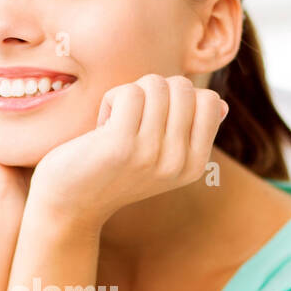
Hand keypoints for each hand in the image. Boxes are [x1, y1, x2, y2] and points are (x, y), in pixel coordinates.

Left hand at [27, 74, 227, 228]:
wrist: (69, 205)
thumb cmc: (112, 171)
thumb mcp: (160, 156)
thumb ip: (189, 132)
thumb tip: (221, 105)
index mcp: (194, 165)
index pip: (209, 101)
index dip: (178, 97)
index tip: (153, 120)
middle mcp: (178, 163)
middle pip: (182, 87)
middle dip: (153, 91)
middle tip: (131, 119)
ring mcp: (151, 155)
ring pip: (156, 85)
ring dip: (130, 94)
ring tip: (116, 123)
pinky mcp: (121, 146)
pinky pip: (129, 93)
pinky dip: (111, 99)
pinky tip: (101, 126)